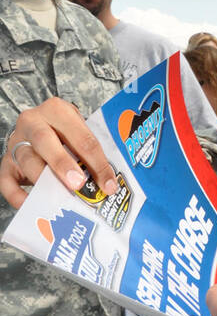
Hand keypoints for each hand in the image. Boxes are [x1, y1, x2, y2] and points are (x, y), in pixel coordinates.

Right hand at [0, 98, 118, 209]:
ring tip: (58, 197)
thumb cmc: (63, 133)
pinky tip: (30, 204)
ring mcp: (17, 142)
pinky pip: (6, 180)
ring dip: (43, 179)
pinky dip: (17, 194)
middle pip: (45, 140)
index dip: (97, 162)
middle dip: (62, 163)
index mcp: (57, 110)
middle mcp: (33, 122)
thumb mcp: (78, 132)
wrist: (37, 128)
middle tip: (78, 184)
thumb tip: (107, 184)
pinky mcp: (6, 162)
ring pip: (26, 159)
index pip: (81, 136)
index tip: (108, 184)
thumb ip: (88, 153)